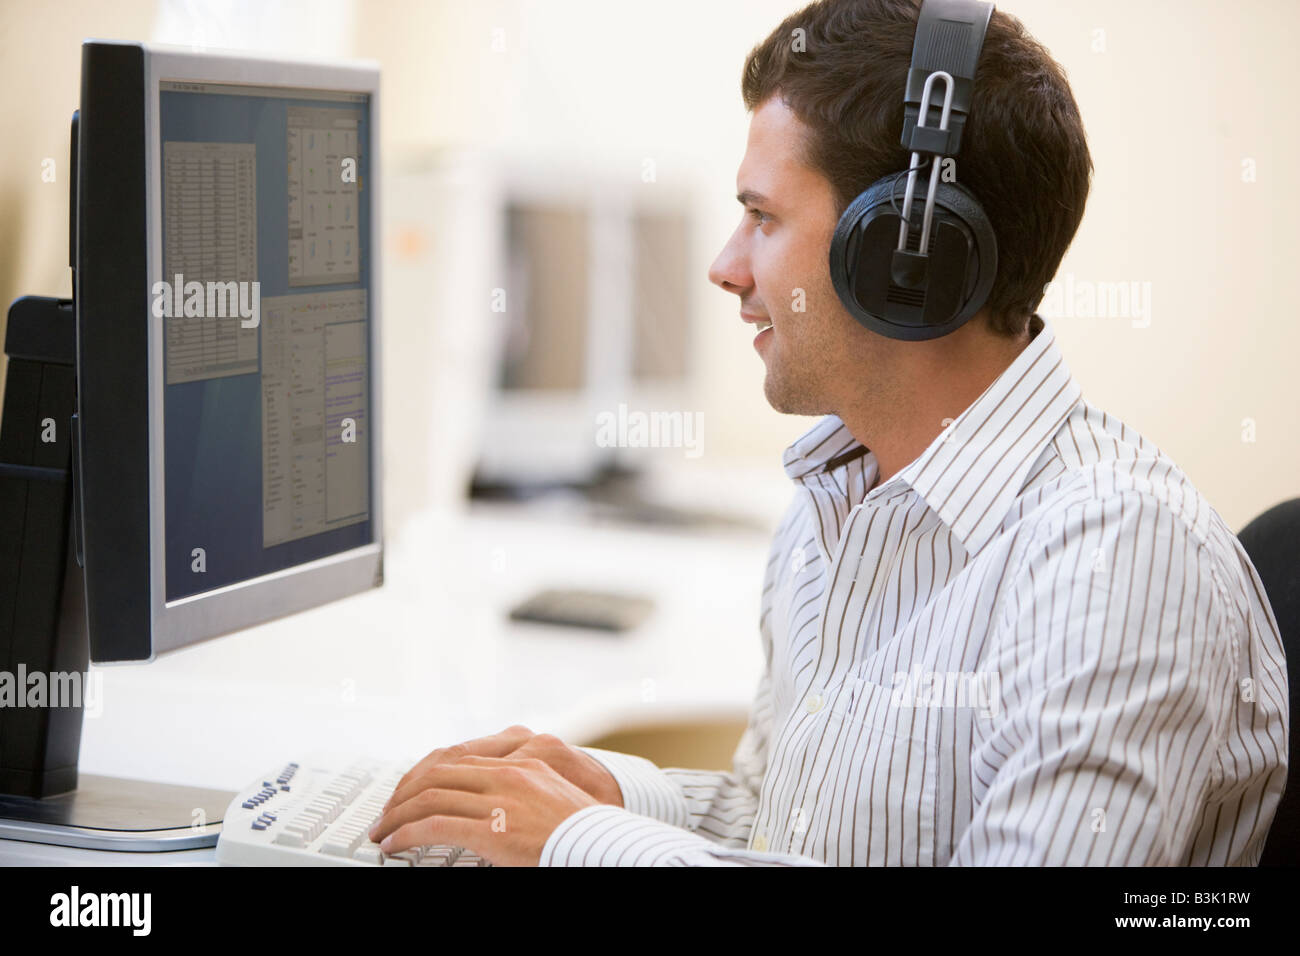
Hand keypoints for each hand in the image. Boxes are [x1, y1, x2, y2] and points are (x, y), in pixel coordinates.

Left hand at [368, 754, 599, 865]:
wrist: (609, 845)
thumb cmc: (587, 831)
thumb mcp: (553, 798)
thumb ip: (521, 792)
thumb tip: (487, 805)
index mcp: (524, 761)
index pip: (457, 758)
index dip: (423, 776)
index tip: (407, 794)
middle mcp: (510, 772)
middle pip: (438, 773)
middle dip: (404, 794)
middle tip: (386, 814)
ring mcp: (502, 798)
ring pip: (431, 797)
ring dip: (398, 816)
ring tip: (383, 832)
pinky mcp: (494, 829)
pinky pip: (436, 826)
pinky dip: (407, 835)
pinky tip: (395, 846)